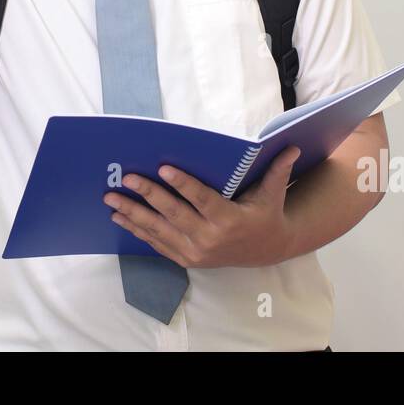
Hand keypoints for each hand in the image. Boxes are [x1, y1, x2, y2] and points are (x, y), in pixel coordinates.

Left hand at [103, 145, 301, 268]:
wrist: (267, 251)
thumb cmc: (265, 214)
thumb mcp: (272, 193)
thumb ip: (277, 169)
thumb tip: (292, 145)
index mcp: (229, 220)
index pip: (201, 199)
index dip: (183, 184)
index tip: (163, 168)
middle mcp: (209, 239)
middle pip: (173, 214)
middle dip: (147, 195)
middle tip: (126, 179)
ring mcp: (195, 252)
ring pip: (159, 231)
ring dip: (133, 214)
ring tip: (111, 200)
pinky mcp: (186, 259)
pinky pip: (157, 244)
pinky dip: (137, 230)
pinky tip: (120, 218)